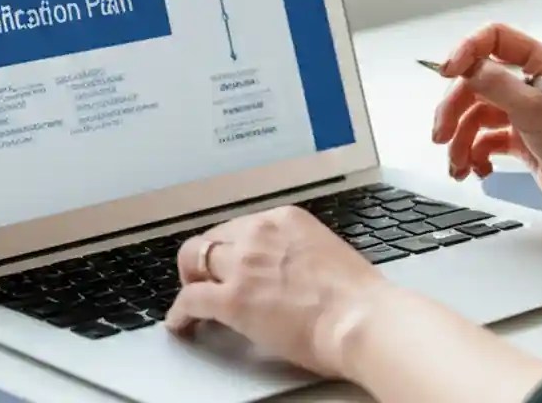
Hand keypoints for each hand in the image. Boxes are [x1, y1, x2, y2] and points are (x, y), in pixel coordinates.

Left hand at [166, 206, 389, 377]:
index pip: (242, 226)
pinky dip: (180, 312)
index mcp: (285, 219)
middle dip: (204, 260)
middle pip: (212, 239)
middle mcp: (259, 233)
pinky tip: (181, 322)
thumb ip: (298, 253)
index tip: (229, 260)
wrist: (361, 318)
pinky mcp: (232, 299)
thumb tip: (288, 271)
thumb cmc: (357, 295)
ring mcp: (243, 265)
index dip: (231, 247)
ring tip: (189, 297)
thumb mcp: (326, 252)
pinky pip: (190, 299)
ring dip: (189, 280)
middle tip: (203, 278)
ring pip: (193, 261)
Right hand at [432, 23, 541, 235]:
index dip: (467, 52)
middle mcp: (535, 86)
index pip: (495, 40)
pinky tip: (476, 170)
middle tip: (441, 135)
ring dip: (461, 139)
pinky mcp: (525, 142)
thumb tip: (466, 66)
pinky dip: (475, 154)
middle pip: (478, 83)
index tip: (447, 73)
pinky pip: (487, 140)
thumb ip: (495, 84)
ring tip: (457, 164)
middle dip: (455, 109)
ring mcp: (529, 115)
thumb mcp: (534, 111)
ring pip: (478, 115)